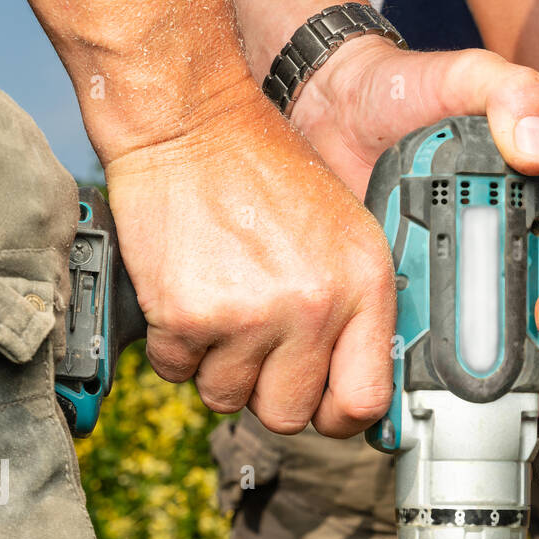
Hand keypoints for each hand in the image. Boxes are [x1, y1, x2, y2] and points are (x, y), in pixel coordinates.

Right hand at [104, 88, 395, 437]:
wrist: (189, 122)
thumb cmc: (263, 174)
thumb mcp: (343, 234)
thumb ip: (355, 312)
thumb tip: (351, 388)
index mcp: (362, 286)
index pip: (365, 400)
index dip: (337, 416)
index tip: (321, 408)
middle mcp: (312, 306)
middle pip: (287, 414)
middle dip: (265, 389)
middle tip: (255, 341)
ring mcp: (249, 314)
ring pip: (226, 398)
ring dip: (216, 364)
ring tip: (221, 305)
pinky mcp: (188, 315)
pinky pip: (175, 372)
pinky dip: (174, 345)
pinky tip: (187, 294)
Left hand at [292, 38, 538, 438]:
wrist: (323, 113)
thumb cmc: (399, 91)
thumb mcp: (461, 78)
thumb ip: (509, 92)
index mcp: (527, 210)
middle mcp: (499, 260)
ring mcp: (453, 292)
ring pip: (489, 358)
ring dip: (501, 406)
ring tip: (502, 439)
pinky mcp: (407, 313)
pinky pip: (424, 362)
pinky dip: (428, 397)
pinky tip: (422, 423)